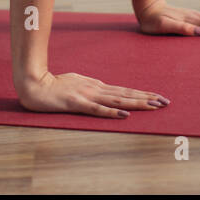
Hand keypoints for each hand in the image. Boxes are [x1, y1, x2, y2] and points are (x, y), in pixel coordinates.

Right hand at [17, 70, 169, 117]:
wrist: (33, 84)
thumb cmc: (53, 85)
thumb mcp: (77, 83)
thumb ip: (91, 88)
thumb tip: (104, 90)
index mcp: (96, 85)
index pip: (124, 91)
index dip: (142, 94)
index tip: (159, 97)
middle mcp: (95, 89)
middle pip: (125, 95)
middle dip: (147, 98)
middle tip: (166, 102)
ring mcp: (86, 95)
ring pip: (116, 101)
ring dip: (136, 104)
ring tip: (153, 106)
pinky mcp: (76, 103)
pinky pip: (96, 110)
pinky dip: (111, 113)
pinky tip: (124, 116)